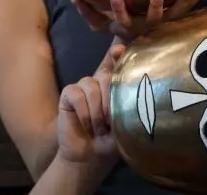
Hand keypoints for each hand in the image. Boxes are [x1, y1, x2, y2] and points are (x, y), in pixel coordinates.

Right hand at [55, 43, 124, 167]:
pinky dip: (84, 111)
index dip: (118, 53)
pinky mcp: (69, 94)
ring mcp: (84, 85)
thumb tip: (137, 88)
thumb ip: (131, 101)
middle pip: (108, 76)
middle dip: (111, 100)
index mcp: (117, 84)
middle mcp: (101, 80)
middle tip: (111, 121)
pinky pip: (77, 94)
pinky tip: (86, 124)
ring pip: (92, 86)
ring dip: (97, 111)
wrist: (91, 155)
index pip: (118, 60)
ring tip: (99, 128)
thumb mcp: (127, 119)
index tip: (118, 51)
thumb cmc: (113, 137)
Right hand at [72, 0, 206, 41]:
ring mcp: (167, 22)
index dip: (119, 10)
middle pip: (155, 17)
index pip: (123, 19)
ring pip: (178, 12)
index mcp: (133, 28)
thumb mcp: (104, 26)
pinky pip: (192, 7)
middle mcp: (151, 26)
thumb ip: (90, 13)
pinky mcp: (179, 17)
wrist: (145, 48)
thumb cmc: (123, 31)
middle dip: (157, 6)